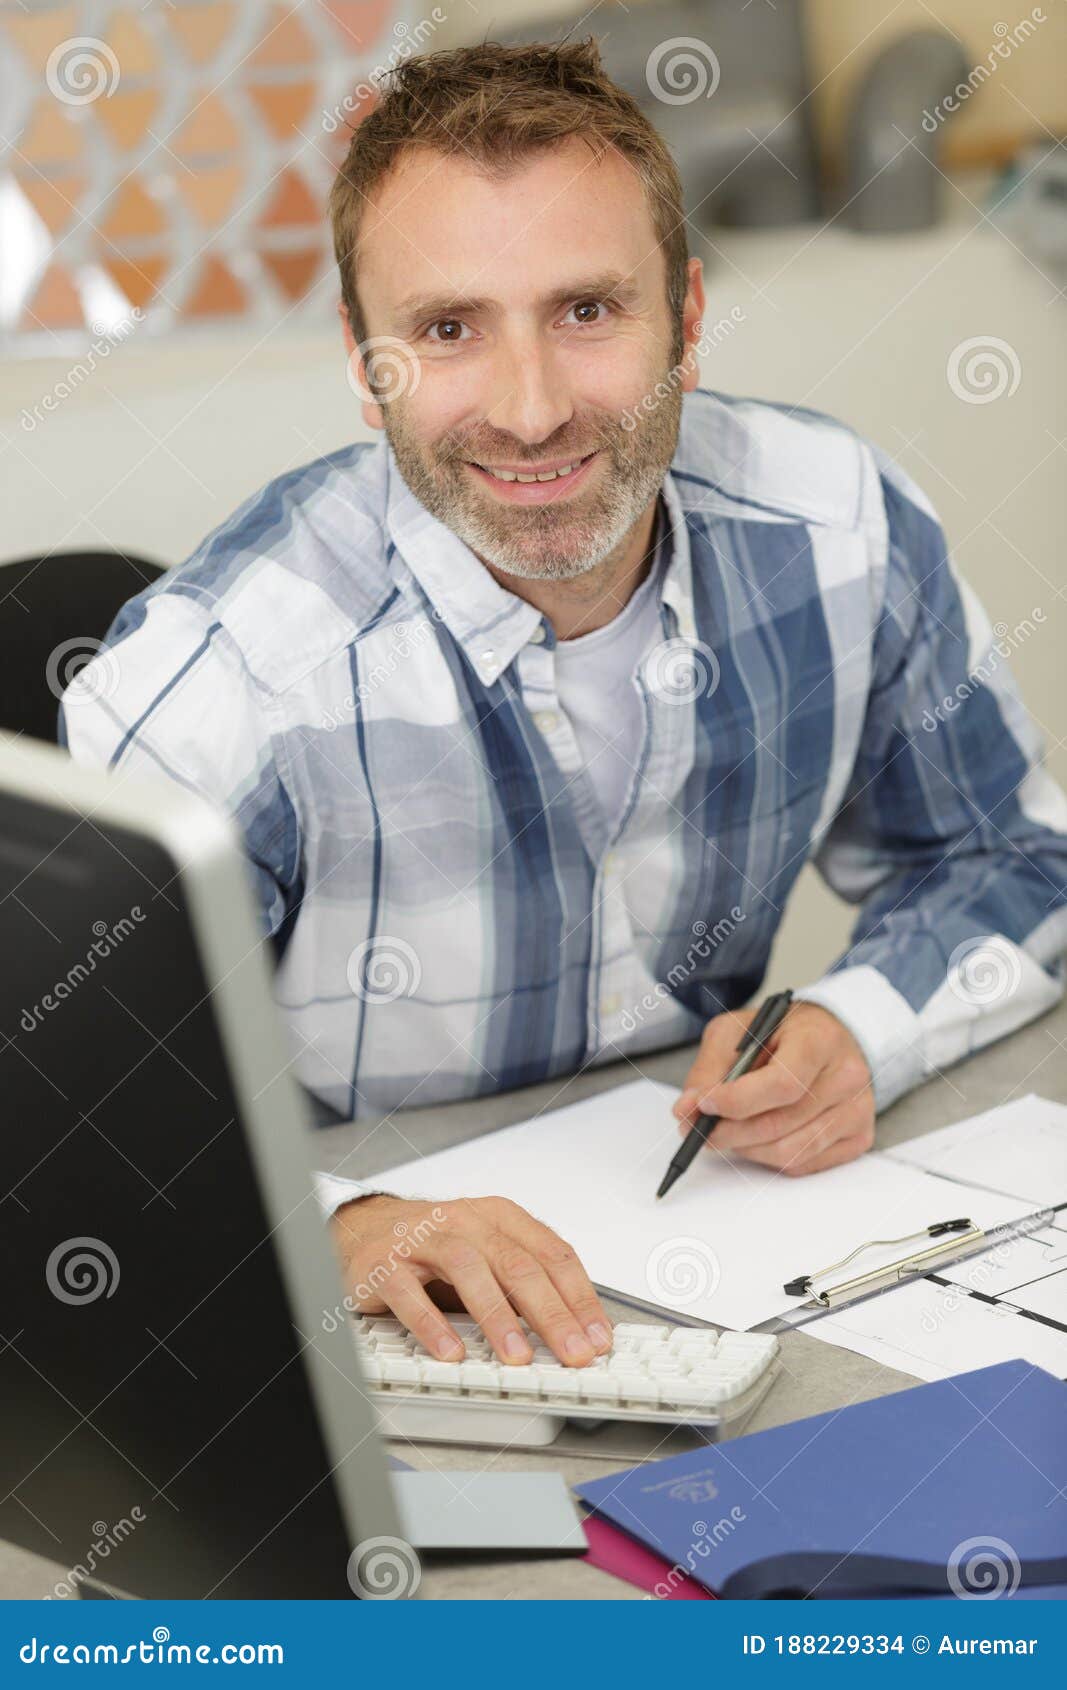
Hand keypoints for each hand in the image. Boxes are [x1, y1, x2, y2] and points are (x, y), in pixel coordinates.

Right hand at [329, 1193, 611, 1366]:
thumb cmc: (434, 1247)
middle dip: (552, 1313)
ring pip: (469, 1269)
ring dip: (498, 1317)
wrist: (363, 1229)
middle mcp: (465, 1221)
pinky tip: (451, 1352)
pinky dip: (432, 1325)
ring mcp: (423, 1240)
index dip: (580, 1297)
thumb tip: (574, 1330)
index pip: (552, 1254)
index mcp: (499, 1217)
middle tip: (574, 1352)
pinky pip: (410, 1294)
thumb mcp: (486, 1254)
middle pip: (517, 1263)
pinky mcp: (384, 1263)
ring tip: (518, 1357)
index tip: (598, 1336)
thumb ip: (523, 1284)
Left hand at [674, 1002, 874, 1175]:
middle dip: (728, 1132)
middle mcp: (847, 1077)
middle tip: (697, 1128)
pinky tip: (757, 1136)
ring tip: (726, 1131)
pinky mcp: (858, 1137)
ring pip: (788, 1152)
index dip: (737, 1101)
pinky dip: (769, 1157)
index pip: (782, 1084)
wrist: (829, 1036)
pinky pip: (803, 1164)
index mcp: (820, 1040)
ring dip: (745, 1148)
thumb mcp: (739, 1029)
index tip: (703, 1104)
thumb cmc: (782, 1033)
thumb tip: (687, 1109)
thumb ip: (710, 1067)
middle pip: (780, 1124)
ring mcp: (857, 1110)